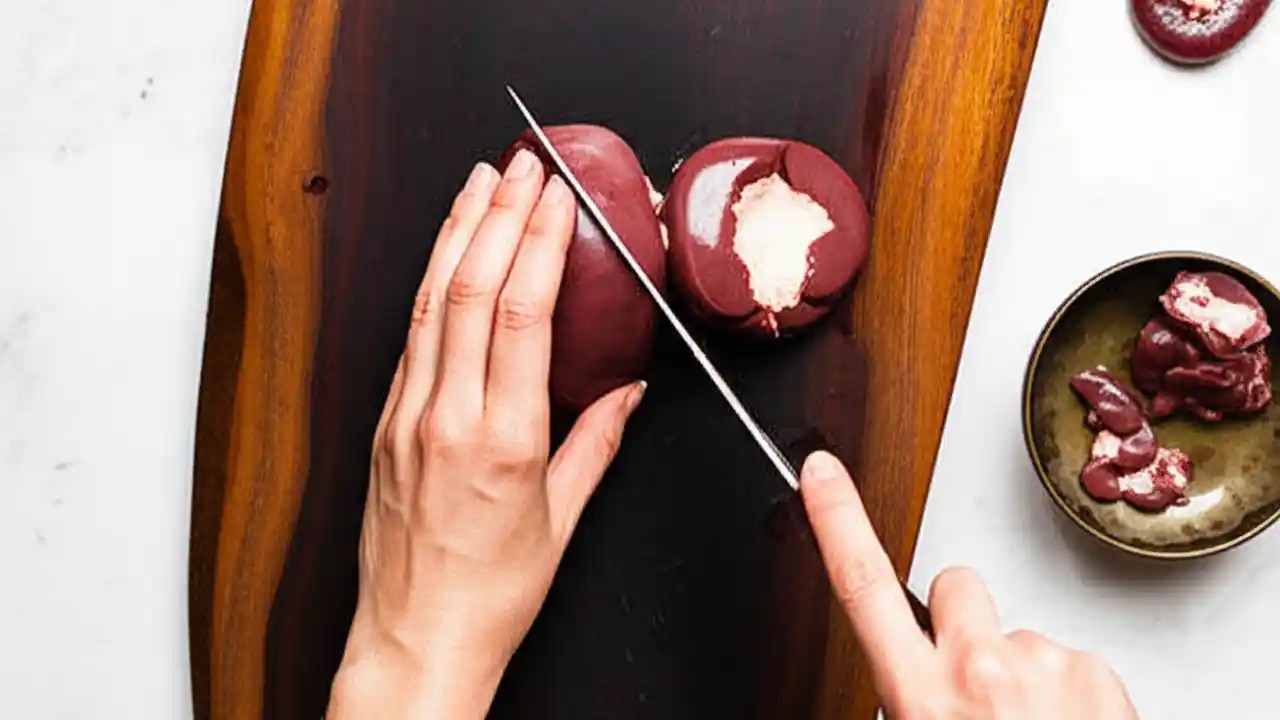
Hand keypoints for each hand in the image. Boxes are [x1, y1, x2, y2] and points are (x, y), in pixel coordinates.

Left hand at [327, 152, 646, 719]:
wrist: (415, 642)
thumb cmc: (490, 595)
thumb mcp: (562, 519)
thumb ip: (596, 442)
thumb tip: (624, 392)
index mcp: (502, 440)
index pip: (522, 312)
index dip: (538, 242)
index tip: (556, 199)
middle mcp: (446, 418)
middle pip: (471, 290)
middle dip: (498, 215)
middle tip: (521, 166)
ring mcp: (406, 417)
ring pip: (429, 303)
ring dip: (456, 234)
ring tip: (477, 184)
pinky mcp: (385, 424)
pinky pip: (410, 336)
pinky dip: (431, 284)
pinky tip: (446, 255)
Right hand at [799, 451, 1138, 719]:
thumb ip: (912, 701)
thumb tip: (913, 685)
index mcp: (920, 696)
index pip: (861, 587)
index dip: (836, 519)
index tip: (821, 471)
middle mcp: (978, 669)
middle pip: (953, 585)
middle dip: (959, 617)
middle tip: (973, 682)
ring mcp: (1040, 665)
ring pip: (1016, 632)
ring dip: (1020, 669)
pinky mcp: (1095, 670)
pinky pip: (1068, 658)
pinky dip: (1068, 691)